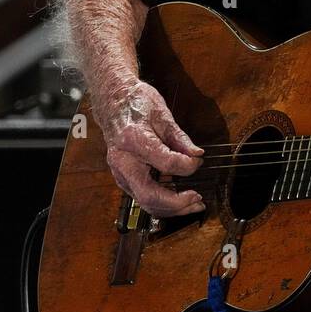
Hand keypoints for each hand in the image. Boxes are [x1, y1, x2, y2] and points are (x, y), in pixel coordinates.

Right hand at [96, 79, 204, 217]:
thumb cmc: (136, 103)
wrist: (112, 102)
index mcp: (133, 140)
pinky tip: (180, 200)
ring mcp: (121, 173)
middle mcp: (123, 162)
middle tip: (198, 201)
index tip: (198, 161)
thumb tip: (196, 155)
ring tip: (194, 204)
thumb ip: (180, 138)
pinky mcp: (124, 179)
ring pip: (146, 203)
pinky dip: (164, 203)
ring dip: (172, 209)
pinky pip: (144, 198)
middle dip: (177, 204)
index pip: (166, 163)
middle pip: (150, 196)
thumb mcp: (162, 114)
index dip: (187, 166)